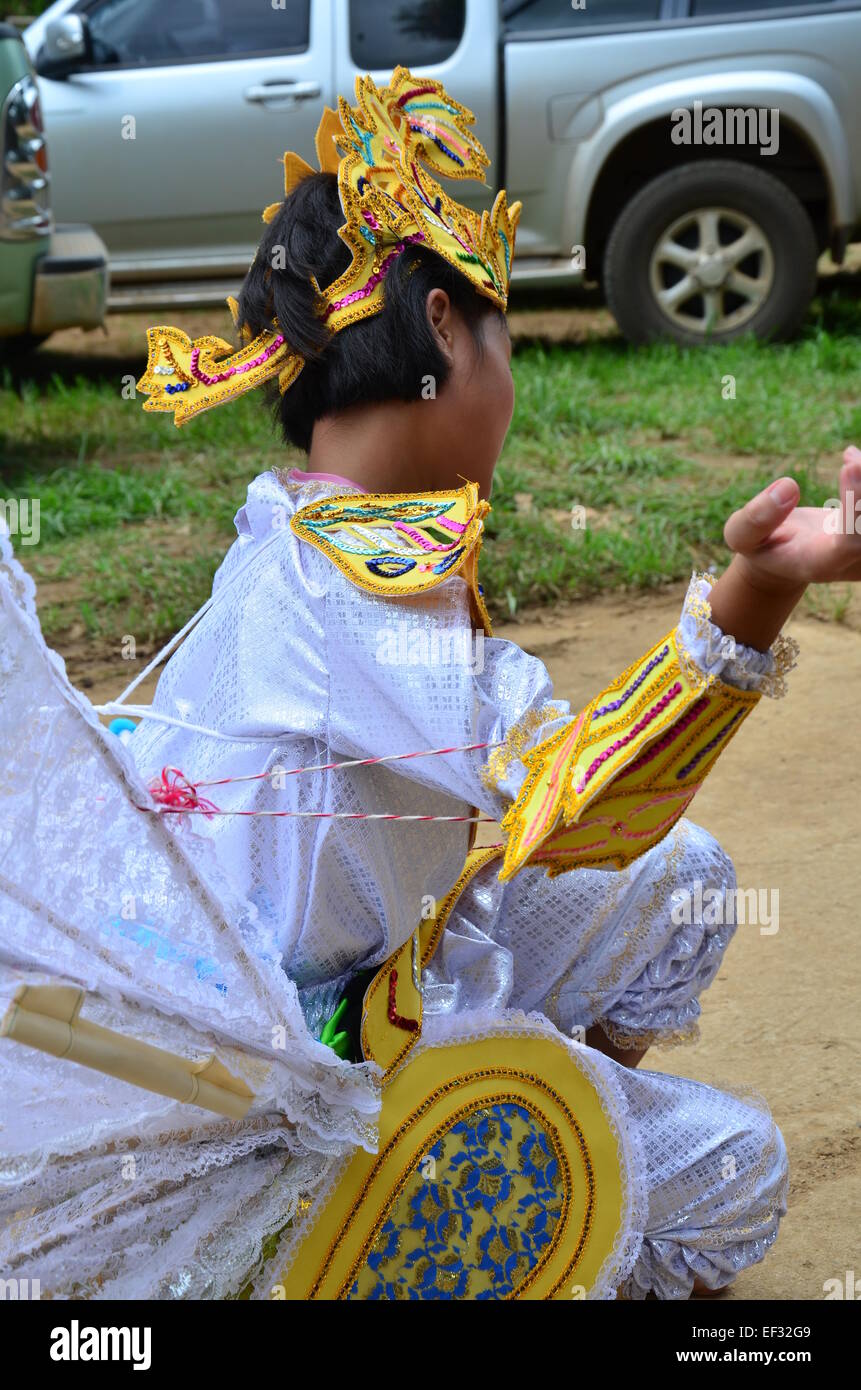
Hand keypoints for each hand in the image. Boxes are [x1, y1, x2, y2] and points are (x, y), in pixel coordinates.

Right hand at [708, 447, 860, 650]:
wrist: (783, 557)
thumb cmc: (760, 546)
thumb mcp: (741, 536)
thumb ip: (755, 519)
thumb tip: (788, 487)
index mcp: (819, 564)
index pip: (850, 544)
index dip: (855, 505)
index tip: (848, 467)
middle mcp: (851, 561)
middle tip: (851, 457)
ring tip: (850, 456)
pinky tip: (851, 457)